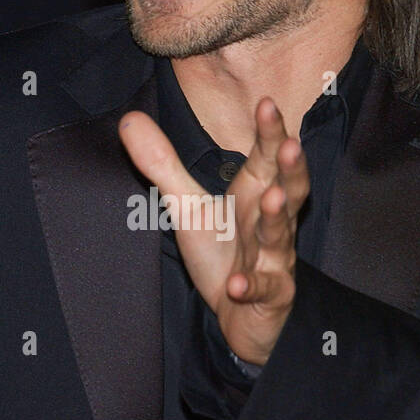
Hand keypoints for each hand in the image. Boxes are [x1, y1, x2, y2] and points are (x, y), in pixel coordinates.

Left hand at [119, 97, 309, 364]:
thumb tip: (128, 118)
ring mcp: (276, 259)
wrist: (242, 317)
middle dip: (292, 168)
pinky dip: (251, 285)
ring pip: (281, 237)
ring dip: (278, 219)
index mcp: (255, 194)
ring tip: (273, 198)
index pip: (267, 158)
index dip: (270, 133)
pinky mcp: (272, 295)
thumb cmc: (225, 254)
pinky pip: (263, 289)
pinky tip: (237, 284)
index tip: (266, 103)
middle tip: (291, 144)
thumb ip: (163, 165)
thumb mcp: (189, 206)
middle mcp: (271, 222)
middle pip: (289, 190)